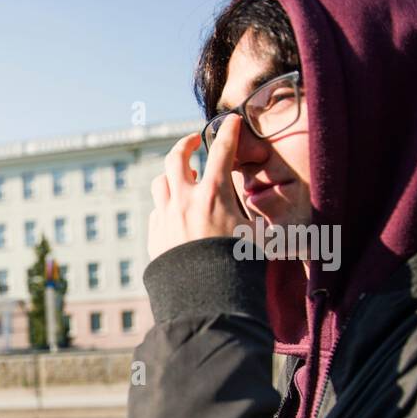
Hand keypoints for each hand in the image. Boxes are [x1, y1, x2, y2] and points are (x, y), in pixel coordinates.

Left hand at [146, 116, 248, 260]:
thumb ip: (258, 215)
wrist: (202, 296)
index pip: (222, 151)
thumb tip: (261, 209)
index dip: (228, 132)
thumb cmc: (236, 267)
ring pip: (160, 182)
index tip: (231, 121)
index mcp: (213, 195)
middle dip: (186, 144)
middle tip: (194, 142)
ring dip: (171, 175)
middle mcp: (184, 201)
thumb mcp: (258, 236)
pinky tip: (175, 212)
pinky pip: (157, 211)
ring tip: (182, 177)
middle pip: (176, 158)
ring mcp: (165, 217)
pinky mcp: (154, 236)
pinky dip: (166, 206)